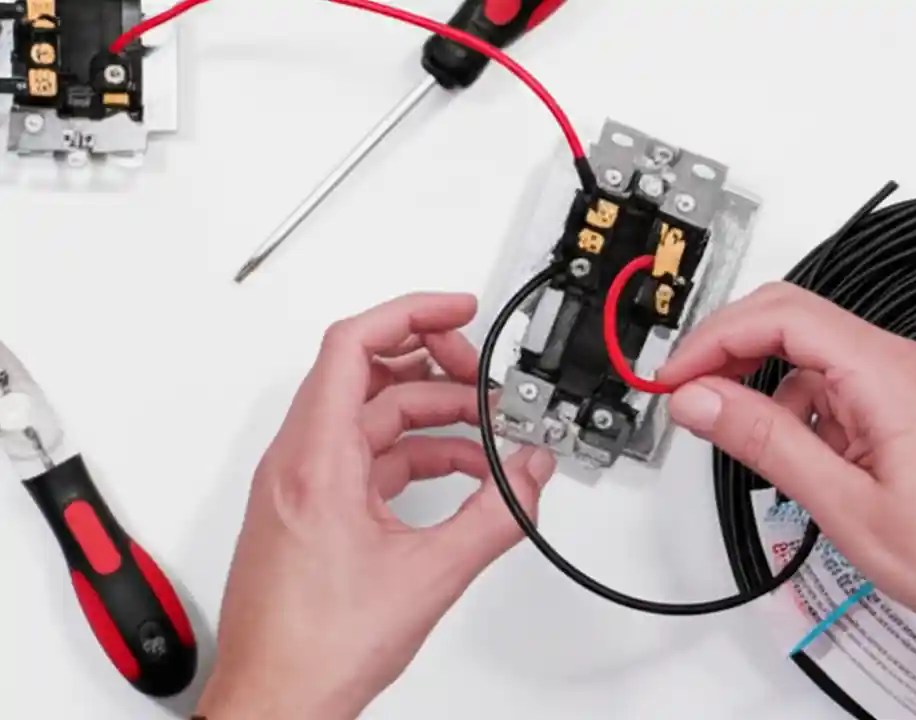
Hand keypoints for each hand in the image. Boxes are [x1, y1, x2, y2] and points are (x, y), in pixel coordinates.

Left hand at [196, 293, 554, 719]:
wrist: (276, 700)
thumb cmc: (316, 648)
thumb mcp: (431, 575)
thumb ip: (497, 517)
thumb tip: (531, 474)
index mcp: (316, 461)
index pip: (354, 346)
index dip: (411, 314)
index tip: (458, 311)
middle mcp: (299, 462)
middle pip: (367, 374)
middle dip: (435, 368)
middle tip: (485, 381)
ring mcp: (302, 484)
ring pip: (370, 416)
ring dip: (430, 414)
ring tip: (487, 433)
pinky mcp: (311, 508)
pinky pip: (366, 455)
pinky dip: (414, 452)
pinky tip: (459, 473)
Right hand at [657, 282, 915, 635]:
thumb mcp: (841, 503)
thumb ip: (764, 442)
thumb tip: (699, 399)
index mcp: (888, 374)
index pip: (781, 316)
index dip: (714, 339)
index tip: (673, 377)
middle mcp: (899, 365)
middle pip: (792, 319)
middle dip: (729, 349)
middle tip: (685, 392)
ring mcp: (903, 384)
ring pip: (809, 355)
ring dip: (761, 383)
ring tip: (733, 436)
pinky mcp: (902, 409)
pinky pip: (832, 387)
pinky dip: (795, 410)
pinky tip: (789, 455)